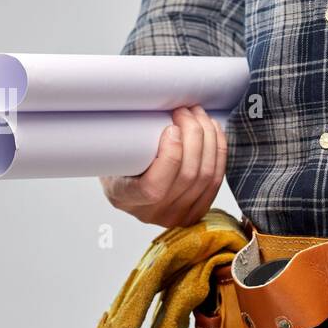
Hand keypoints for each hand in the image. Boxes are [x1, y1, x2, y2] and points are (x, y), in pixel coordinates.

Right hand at [100, 105, 226, 227]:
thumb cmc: (115, 161)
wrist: (126, 182)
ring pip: (207, 176)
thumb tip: (142, 111)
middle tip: (186, 110)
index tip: (171, 127)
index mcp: (125, 198)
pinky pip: (216, 180)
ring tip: (199, 115)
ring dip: (208, 138)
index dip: (171, 156)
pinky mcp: (197, 211)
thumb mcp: (109, 151)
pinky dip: (218, 151)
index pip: (154, 187)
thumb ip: (123, 141)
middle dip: (194, 135)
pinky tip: (213, 131)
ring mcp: (178, 216)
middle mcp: (153, 213)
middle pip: (188, 176)